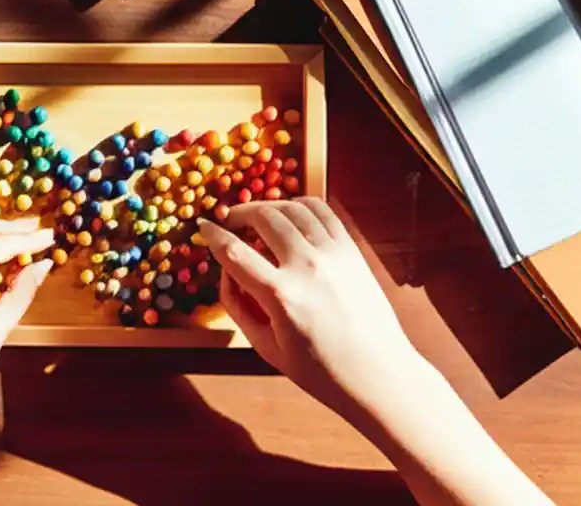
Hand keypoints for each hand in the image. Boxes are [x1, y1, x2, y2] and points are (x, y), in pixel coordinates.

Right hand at [198, 198, 424, 417]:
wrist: (378, 374)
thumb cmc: (320, 371)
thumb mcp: (267, 348)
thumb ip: (238, 306)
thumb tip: (225, 270)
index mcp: (281, 296)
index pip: (235, 252)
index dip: (212, 235)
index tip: (202, 227)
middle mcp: (307, 267)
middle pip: (263, 217)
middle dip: (238, 215)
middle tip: (228, 223)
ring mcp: (334, 254)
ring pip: (292, 207)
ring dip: (267, 207)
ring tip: (256, 219)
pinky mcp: (351, 250)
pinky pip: (321, 211)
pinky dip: (299, 205)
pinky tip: (289, 215)